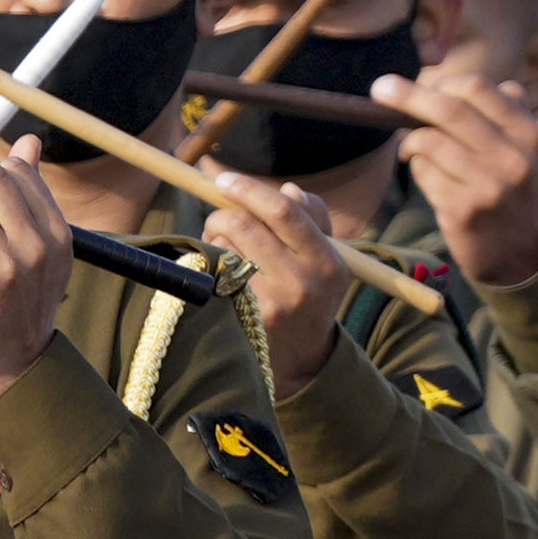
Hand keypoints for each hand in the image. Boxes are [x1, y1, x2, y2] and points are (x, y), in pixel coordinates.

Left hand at [203, 172, 348, 400]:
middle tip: (217, 219)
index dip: (248, 190)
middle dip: (221, 214)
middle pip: (244, 225)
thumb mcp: (326, 259)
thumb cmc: (310, 294)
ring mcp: (272, 305)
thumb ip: (313, 219)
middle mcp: (302, 283)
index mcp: (327, 261)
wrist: (302, 358)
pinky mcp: (245, 321)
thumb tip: (288, 190)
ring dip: (214, 241)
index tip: (224, 180)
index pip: (284, 212)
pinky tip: (219, 273)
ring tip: (225, 250)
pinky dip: (210, 266)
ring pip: (223, 250)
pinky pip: (214, 276)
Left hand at [376, 68, 537, 289]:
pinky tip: (427, 177)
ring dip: (411, 141)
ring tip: (411, 149)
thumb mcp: (528, 152)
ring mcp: (490, 187)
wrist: (520, 256)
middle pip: (449, 110)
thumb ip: (502, 113)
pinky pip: (423, 172)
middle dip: (408, 96)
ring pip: (429, 141)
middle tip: (380, 88)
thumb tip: (448, 83)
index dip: (443, 83)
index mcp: (533, 136)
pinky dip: (417, 168)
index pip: (479, 90)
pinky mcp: (463, 211)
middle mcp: (515, 160)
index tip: (423, 84)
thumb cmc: (513, 192)